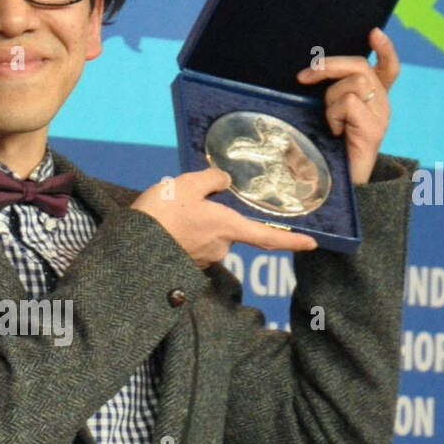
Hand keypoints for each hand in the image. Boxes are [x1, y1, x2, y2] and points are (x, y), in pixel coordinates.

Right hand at [132, 167, 316, 268]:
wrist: (131, 249)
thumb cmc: (160, 215)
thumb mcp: (186, 184)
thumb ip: (211, 179)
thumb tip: (223, 180)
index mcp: (227, 227)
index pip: (267, 236)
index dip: (291, 240)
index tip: (312, 244)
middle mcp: (221, 247)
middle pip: (228, 226)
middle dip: (213, 213)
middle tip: (184, 200)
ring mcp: (204, 258)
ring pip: (209, 233)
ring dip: (195, 221)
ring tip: (167, 210)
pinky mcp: (186, 263)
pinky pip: (193, 242)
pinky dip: (184, 232)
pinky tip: (165, 224)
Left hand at [295, 28, 399, 183]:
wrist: (335, 189)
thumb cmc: (325, 154)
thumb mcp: (324, 119)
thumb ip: (327, 97)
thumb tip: (308, 73)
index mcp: (372, 101)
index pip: (388, 68)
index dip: (385, 49)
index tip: (373, 33)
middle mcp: (381, 105)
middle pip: (360, 66)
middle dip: (329, 65)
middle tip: (304, 76)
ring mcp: (380, 117)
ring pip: (353, 82)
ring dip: (330, 98)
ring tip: (330, 123)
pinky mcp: (374, 130)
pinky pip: (349, 103)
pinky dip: (334, 114)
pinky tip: (335, 133)